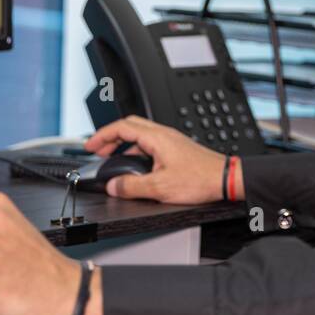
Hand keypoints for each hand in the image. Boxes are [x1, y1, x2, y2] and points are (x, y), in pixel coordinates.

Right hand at [84, 115, 241, 203]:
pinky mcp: (177, 149)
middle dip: (110, 137)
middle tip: (97, 150)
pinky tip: (136, 168)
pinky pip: (150, 144)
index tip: (90, 145)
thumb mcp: (160, 187)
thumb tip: (113, 186)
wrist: (225, 179)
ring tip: (113, 160)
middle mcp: (164, 135)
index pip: (122, 127)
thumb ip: (132, 186)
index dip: (102, 135)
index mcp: (157, 138)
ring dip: (123, 145)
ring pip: (140, 135)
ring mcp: (171, 141)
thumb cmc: (200, 179)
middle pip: (129, 126)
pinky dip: (136, 151)